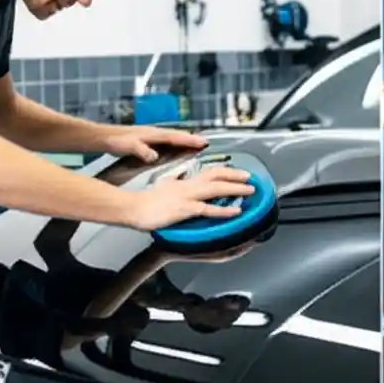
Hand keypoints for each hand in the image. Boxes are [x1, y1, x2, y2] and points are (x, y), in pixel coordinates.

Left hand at [105, 126, 207, 162]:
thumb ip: (141, 150)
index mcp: (153, 134)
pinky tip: (175, 150)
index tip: (204, 142)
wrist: (102, 136)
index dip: (190, 140)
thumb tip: (154, 156)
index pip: (176, 137)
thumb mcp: (128, 145)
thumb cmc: (114, 140)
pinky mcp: (146, 140)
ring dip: (184, 141)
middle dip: (192, 139)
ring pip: (172, 138)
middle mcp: (154, 133)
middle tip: (206, 143)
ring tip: (195, 146)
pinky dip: (174, 145)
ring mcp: (150, 136)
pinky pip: (166, 142)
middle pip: (177, 135)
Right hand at [129, 165, 254, 230]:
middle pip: (216, 176)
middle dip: (235, 176)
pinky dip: (224, 209)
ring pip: (216, 189)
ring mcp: (187, 196)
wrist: (134, 208)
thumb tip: (179, 178)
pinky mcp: (184, 209)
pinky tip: (235, 211)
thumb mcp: (164, 185)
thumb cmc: (147, 201)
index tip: (238, 172)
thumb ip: (174, 181)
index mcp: (184, 181)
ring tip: (250, 191)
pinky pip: (208, 208)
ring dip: (235, 189)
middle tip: (250, 178)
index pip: (209, 171)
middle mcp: (189, 185)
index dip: (226, 171)